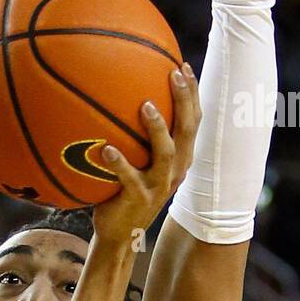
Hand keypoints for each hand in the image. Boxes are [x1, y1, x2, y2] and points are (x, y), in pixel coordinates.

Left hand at [92, 64, 199, 243]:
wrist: (118, 233)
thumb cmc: (122, 191)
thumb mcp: (136, 163)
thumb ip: (134, 138)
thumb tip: (115, 102)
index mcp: (178, 159)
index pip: (193, 121)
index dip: (192, 94)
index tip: (184, 66)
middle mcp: (175, 170)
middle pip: (188, 130)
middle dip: (184, 100)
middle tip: (174, 74)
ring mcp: (159, 186)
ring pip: (166, 153)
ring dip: (157, 128)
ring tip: (145, 106)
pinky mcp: (138, 199)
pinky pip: (129, 178)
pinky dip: (119, 163)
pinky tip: (106, 150)